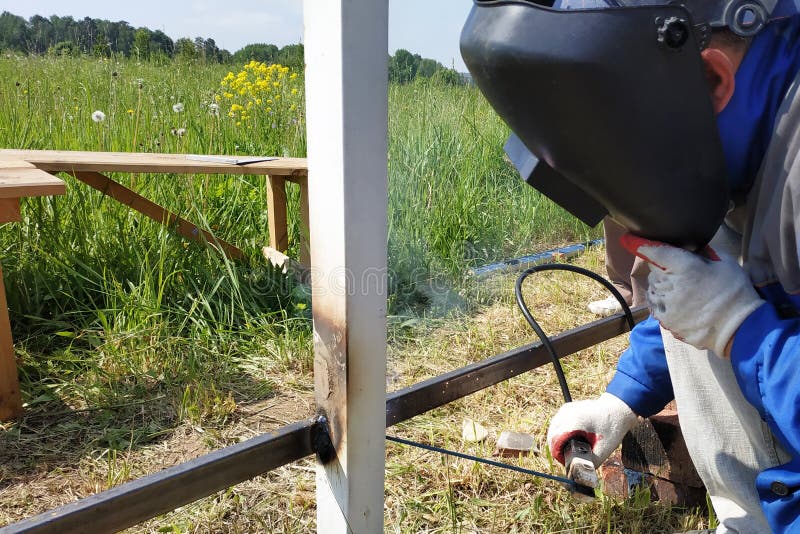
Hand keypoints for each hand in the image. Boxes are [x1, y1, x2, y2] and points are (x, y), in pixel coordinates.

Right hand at [546, 393, 637, 467]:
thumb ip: (590, 463)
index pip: (555, 441)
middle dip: (558, 449)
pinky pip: (557, 424)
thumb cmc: (612, 428)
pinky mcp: (566, 408)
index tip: (568, 463)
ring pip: (552, 429)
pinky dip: (560, 433)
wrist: (618, 409)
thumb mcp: (604, 449)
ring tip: (570, 450)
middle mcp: (566, 413)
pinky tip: (570, 439)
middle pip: (552, 436)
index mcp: (575, 422)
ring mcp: (565, 409)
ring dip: (557, 441)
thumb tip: (578, 476)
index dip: (559, 455)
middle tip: (569, 458)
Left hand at [620, 234, 763, 357]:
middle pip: (654, 271)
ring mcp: (666, 304)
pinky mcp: (665, 321)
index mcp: (685, 267)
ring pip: (653, 288)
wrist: (739, 329)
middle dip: (663, 270)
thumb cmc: (735, 292)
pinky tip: (679, 304)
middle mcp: (671, 284)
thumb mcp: (725, 263)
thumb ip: (704, 252)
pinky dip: (662, 302)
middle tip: (684, 276)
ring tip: (684, 293)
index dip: (640, 245)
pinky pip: (655, 305)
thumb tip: (690, 248)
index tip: (628, 240)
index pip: (656, 252)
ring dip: (662, 287)